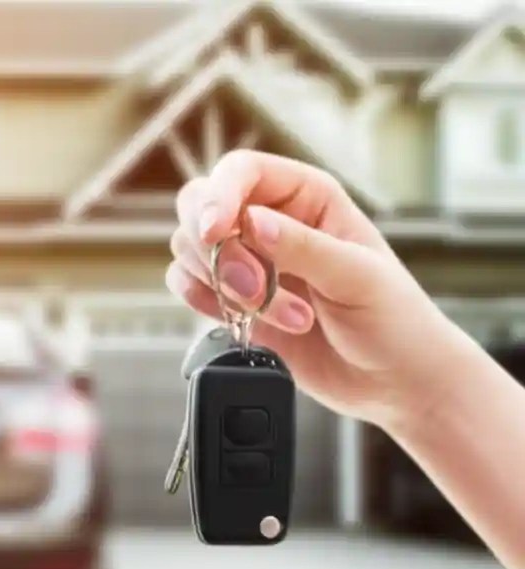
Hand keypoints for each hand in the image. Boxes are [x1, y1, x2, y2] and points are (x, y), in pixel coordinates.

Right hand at [168, 151, 471, 429]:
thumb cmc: (394, 320)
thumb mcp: (358, 276)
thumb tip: (252, 221)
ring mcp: (248, 261)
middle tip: (254, 288)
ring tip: (283, 315)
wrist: (393, 381)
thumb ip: (302, 246)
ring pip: (191, 249)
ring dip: (222, 286)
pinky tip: (248, 322)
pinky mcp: (233, 299)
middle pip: (199, 205)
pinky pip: (190, 286)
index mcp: (307, 196)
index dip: (218, 196)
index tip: (216, 233)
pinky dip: (205, 304)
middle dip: (216, 250)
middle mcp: (271, 221)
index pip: (240, 172)